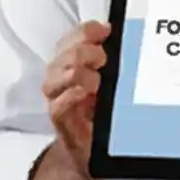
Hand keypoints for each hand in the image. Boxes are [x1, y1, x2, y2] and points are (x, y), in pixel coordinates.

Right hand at [41, 21, 109, 178]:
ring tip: (96, 81)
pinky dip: (72, 95)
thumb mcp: (110, 80)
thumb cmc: (101, 110)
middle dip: (85, 51)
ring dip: (78, 72)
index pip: (73, 37)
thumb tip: (125, 39)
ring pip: (55, 74)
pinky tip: (85, 93)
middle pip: (64, 53)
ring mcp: (58, 97)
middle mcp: (60, 76)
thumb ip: (113, 60)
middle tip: (103, 59)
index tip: (106, 31)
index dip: (87, 30)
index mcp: (72, 61)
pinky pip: (57, 104)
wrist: (92, 148)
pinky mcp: (60, 119)